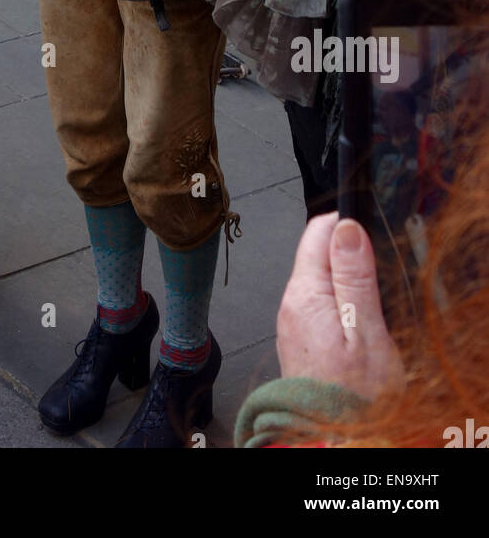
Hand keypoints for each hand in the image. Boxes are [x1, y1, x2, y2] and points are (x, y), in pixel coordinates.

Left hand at [276, 213, 403, 400]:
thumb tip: (347, 227)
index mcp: (304, 294)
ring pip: (320, 280)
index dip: (346, 226)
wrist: (335, 439)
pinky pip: (320, 304)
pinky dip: (340, 304)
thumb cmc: (354, 397)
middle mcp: (291, 304)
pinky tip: (358, 324)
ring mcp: (293, 322)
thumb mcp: (365, 329)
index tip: (370, 237)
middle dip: (348, 257)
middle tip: (376, 280)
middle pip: (318, 255)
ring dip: (346, 282)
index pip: (316, 232)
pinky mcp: (301, 339)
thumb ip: (355, 277)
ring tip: (370, 306)